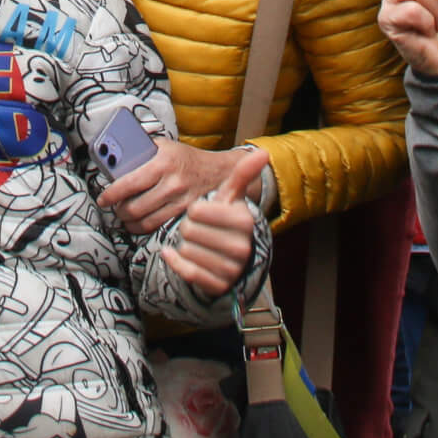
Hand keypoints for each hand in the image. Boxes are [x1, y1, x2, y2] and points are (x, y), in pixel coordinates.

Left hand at [101, 139, 265, 234]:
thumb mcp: (163, 146)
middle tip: (114, 207)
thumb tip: (113, 157)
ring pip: (145, 221)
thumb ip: (140, 150)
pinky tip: (139, 222)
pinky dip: (143, 227)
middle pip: (135, 207)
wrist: (217, 171)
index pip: (129, 183)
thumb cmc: (185, 158)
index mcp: (163, 162)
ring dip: (129, 222)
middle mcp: (172, 183)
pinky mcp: (184, 214)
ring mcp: (180, 201)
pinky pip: (158, 226)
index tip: (103, 199)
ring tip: (124, 216)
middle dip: (118, 210)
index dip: (112, 194)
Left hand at [162, 146, 269, 298]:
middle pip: (188, 231)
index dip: (193, 210)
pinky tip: (177, 254)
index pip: (196, 210)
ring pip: (185, 251)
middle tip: (197, 229)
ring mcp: (230, 269)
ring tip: (196, 243)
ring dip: (183, 245)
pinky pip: (185, 271)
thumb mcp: (231, 197)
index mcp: (244, 221)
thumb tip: (262, 152)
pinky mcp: (217, 286)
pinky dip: (175, 261)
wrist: (231, 258)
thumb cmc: (224, 221)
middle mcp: (241, 247)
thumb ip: (242, 174)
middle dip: (188, 228)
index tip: (201, 212)